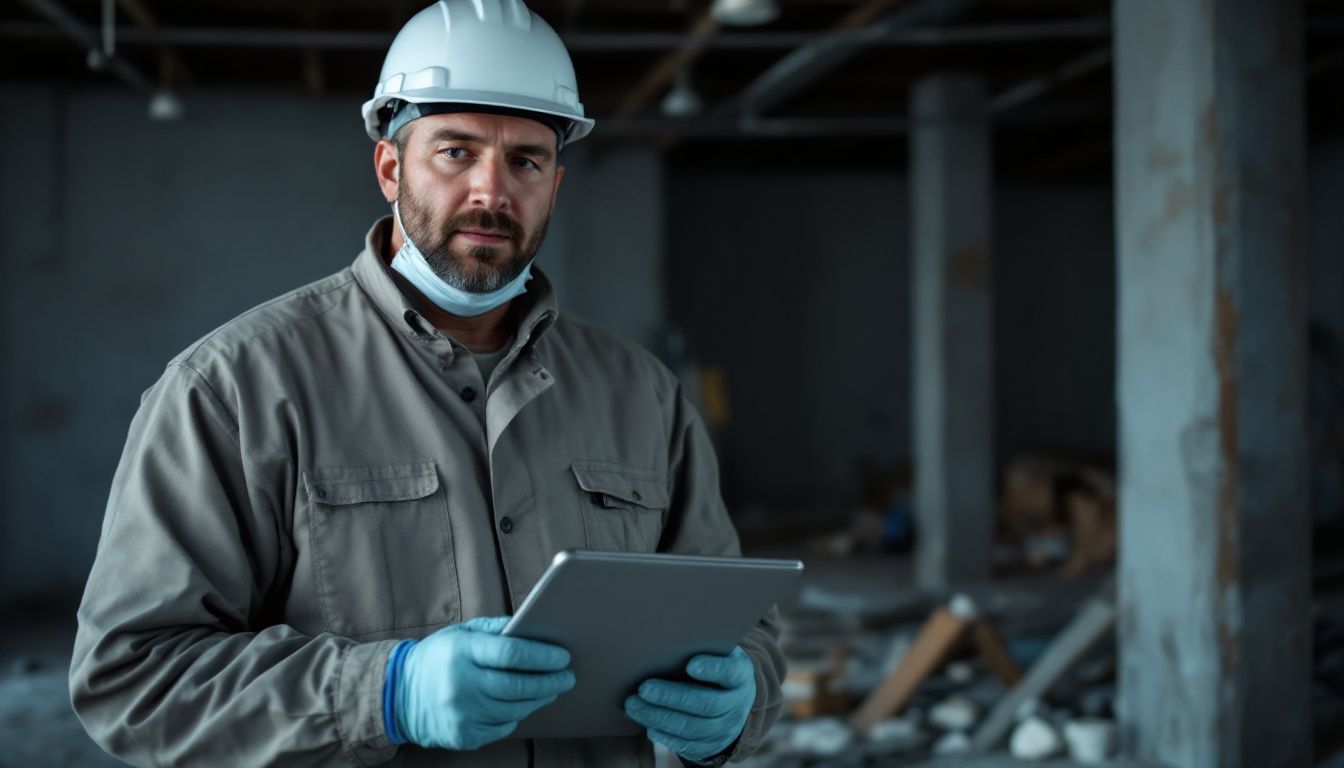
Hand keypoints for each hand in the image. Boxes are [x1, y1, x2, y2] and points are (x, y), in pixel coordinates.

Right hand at [394, 616, 574, 750]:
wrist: (398, 694)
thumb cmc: (438, 658)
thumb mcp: (460, 633)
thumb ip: (495, 628)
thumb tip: (532, 628)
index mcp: (462, 651)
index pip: (512, 653)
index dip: (543, 656)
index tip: (563, 656)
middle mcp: (461, 684)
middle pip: (519, 685)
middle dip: (551, 681)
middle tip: (567, 676)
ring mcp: (462, 713)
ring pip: (515, 708)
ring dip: (540, 698)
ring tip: (552, 688)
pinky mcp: (464, 735)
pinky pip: (503, 726)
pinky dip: (518, 715)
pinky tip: (524, 704)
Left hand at [623, 646, 755, 762]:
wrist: (733, 700)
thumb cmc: (713, 666)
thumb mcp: (716, 652)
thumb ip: (700, 646)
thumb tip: (664, 637)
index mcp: (739, 674)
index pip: (730, 671)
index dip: (713, 669)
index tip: (691, 665)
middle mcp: (736, 703)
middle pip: (706, 704)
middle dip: (672, 697)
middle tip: (644, 689)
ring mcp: (726, 728)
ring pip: (693, 728)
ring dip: (660, 717)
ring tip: (634, 706)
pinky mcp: (711, 745)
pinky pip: (688, 745)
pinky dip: (666, 735)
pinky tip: (648, 725)